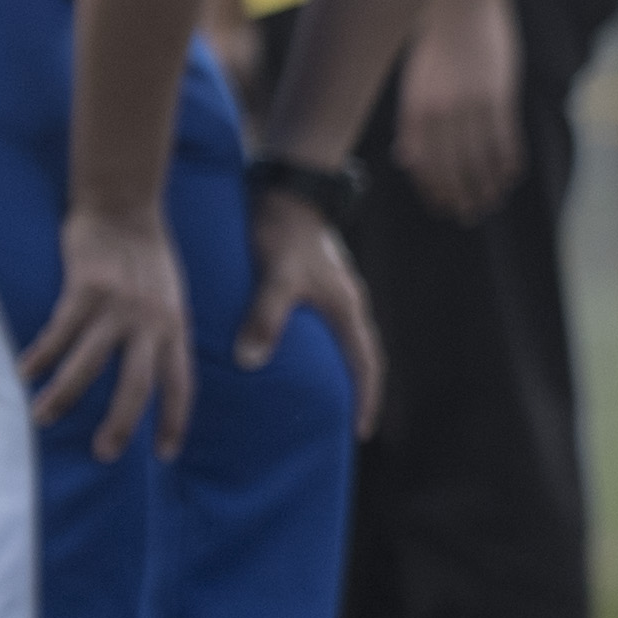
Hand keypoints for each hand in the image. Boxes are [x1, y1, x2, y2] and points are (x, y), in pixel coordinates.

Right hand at [21, 206, 198, 459]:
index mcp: (174, 326)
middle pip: (138, 384)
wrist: (125, 206)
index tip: (166, 453)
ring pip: (89, 363)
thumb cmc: (146, 256)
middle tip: (104, 453)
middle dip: (121, 423)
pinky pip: (60, 332)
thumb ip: (161, 334)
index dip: (174, 419)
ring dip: (64, 395)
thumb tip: (150, 375)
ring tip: (42, 417)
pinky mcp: (87, 288)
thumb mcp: (169, 298)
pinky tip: (26, 372)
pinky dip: (41, 355)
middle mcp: (151, 321)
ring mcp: (119, 306)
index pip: (181, 383)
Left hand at [239, 187, 385, 436]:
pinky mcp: (312, 281)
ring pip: (339, 341)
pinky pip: (319, 326)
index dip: (365, 398)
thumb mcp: (275, 275)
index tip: (360, 432)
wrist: (285, 186)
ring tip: (315, 397)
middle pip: (358, 355)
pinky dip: (314, 349)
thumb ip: (265, 317)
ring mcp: (331, 291)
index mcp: (346, 307)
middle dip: (353, 391)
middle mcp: (345, 302)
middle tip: (339, 423)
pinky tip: (291, 356)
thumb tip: (251, 362)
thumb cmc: (283, 229)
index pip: (366, 363)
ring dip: (334, 370)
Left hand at [391, 0, 523, 222]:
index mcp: (415, 110)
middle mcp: (441, 113)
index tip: (443, 206)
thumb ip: (413, 124)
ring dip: (487, 184)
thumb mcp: (415, 83)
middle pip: (453, 168)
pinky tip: (512, 174)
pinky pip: (505, 138)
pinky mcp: (499, 94)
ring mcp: (471, 105)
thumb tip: (406, 159)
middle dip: (462, 195)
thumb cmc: (434, 40)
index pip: (423, 164)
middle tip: (471, 213)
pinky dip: (509, 161)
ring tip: (493, 200)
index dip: (434, 190)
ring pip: (480, 159)